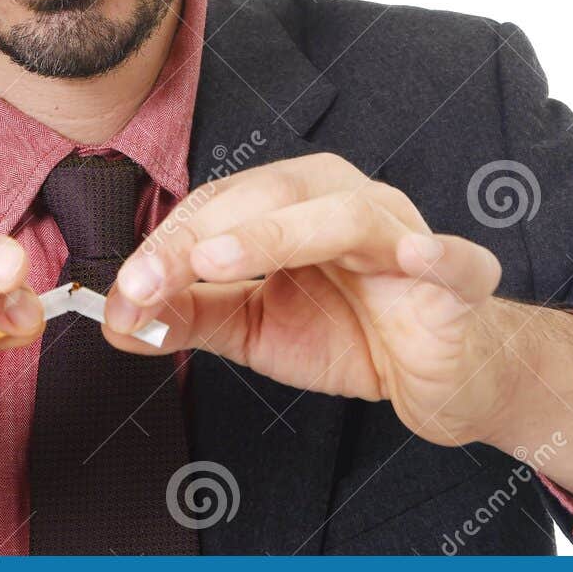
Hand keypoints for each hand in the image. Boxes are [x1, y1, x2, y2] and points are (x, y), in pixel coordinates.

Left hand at [103, 152, 514, 447]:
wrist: (438, 376)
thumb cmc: (351, 333)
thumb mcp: (253, 326)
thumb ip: (188, 316)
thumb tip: (115, 318)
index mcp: (294, 204)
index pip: (220, 205)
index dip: (168, 244)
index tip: (124, 290)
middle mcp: (346, 203)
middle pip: (270, 195)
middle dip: (202, 236)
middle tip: (149, 279)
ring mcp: (404, 237)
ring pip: (345, 214)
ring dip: (278, 234)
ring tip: (219, 261)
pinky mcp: (457, 284)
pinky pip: (455, 261)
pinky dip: (438, 254)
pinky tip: (413, 255)